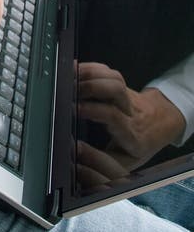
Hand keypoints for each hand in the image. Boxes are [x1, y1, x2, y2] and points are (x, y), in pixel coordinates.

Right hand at [76, 62, 185, 180]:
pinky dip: (91, 69)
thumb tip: (77, 151)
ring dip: (90, 74)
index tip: (76, 109)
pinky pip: (108, 72)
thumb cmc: (139, 147)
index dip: (94, 110)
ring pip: (113, 78)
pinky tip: (77, 72)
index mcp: (133, 135)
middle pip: (116, 90)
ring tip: (70, 79)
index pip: (113, 116)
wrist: (161, 125)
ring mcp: (128, 95)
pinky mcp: (122, 84)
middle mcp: (131, 111)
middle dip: (91, 86)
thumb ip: (103, 160)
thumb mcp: (125, 162)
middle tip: (70, 90)